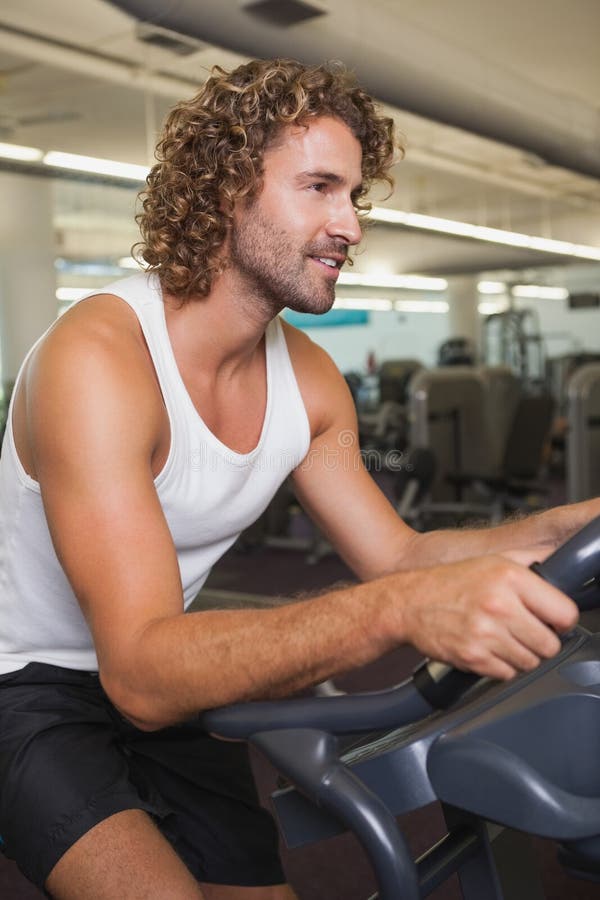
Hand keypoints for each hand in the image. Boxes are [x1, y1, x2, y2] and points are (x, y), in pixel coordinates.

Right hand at [398, 556, 578, 680]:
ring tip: (502, 638)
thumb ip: (530, 561)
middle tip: (524, 632)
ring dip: (520, 654)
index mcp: (510, 577)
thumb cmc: (449, 582)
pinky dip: (500, 666)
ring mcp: (486, 633)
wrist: (408, 602)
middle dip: (541, 641)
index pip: (565, 613)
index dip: (560, 620)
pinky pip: (507, 673)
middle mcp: (499, 605)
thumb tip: (560, 563)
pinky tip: (487, 648)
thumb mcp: (492, 560)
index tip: (552, 621)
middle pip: (550, 644)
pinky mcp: (473, 657)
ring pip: (530, 662)